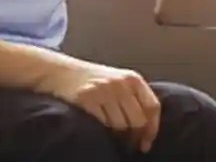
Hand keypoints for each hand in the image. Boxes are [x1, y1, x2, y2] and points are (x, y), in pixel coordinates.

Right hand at [41, 59, 160, 152]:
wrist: (62, 71)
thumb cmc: (93, 80)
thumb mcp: (119, 81)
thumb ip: (134, 98)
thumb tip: (148, 129)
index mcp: (132, 78)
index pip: (152, 107)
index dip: (152, 128)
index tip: (146, 143)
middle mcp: (120, 83)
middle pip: (138, 120)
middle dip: (135, 137)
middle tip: (129, 145)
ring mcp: (103, 90)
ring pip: (120, 126)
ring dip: (118, 136)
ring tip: (113, 137)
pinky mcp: (86, 99)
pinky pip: (102, 124)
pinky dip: (103, 131)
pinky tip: (100, 130)